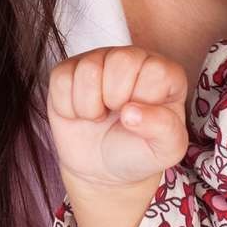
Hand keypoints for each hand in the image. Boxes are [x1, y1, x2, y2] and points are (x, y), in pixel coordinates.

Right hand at [46, 45, 188, 193]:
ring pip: (88, 69)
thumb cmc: (139, 152)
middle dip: (114, 100)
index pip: (156, 71)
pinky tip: (81, 113)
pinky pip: (60, 78)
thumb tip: (131, 111)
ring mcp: (99, 60)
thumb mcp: (166, 149)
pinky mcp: (68, 70)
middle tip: (117, 115)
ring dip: (90, 106)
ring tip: (99, 116)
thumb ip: (163, 128)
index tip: (140, 119)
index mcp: (165, 73)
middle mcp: (134, 58)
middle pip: (120, 60)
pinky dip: (67, 107)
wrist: (102, 169)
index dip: (143, 102)